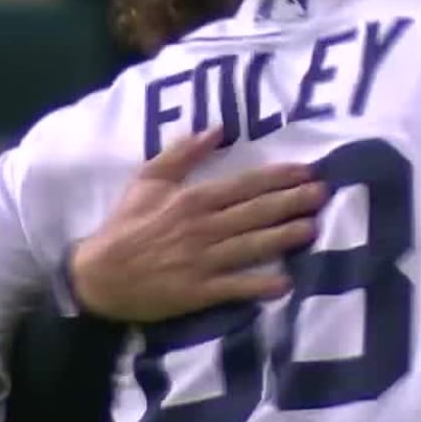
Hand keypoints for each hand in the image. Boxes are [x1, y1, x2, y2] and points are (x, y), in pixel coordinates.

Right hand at [68, 126, 328, 322]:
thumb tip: (216, 130)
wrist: (97, 276)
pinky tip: (284, 283)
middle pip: (256, 212)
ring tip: (313, 228)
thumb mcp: (147, 180)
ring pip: (251, 246)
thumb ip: (182, 154)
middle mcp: (203, 228)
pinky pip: (235, 287)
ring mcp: (203, 261)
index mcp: (193, 199)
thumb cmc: (125, 225)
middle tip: (322, 195)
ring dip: (284, 237)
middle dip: (292, 203)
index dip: (278, 178)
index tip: (307, 171)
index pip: (245, 185)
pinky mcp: (199, 291)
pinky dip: (259, 286)